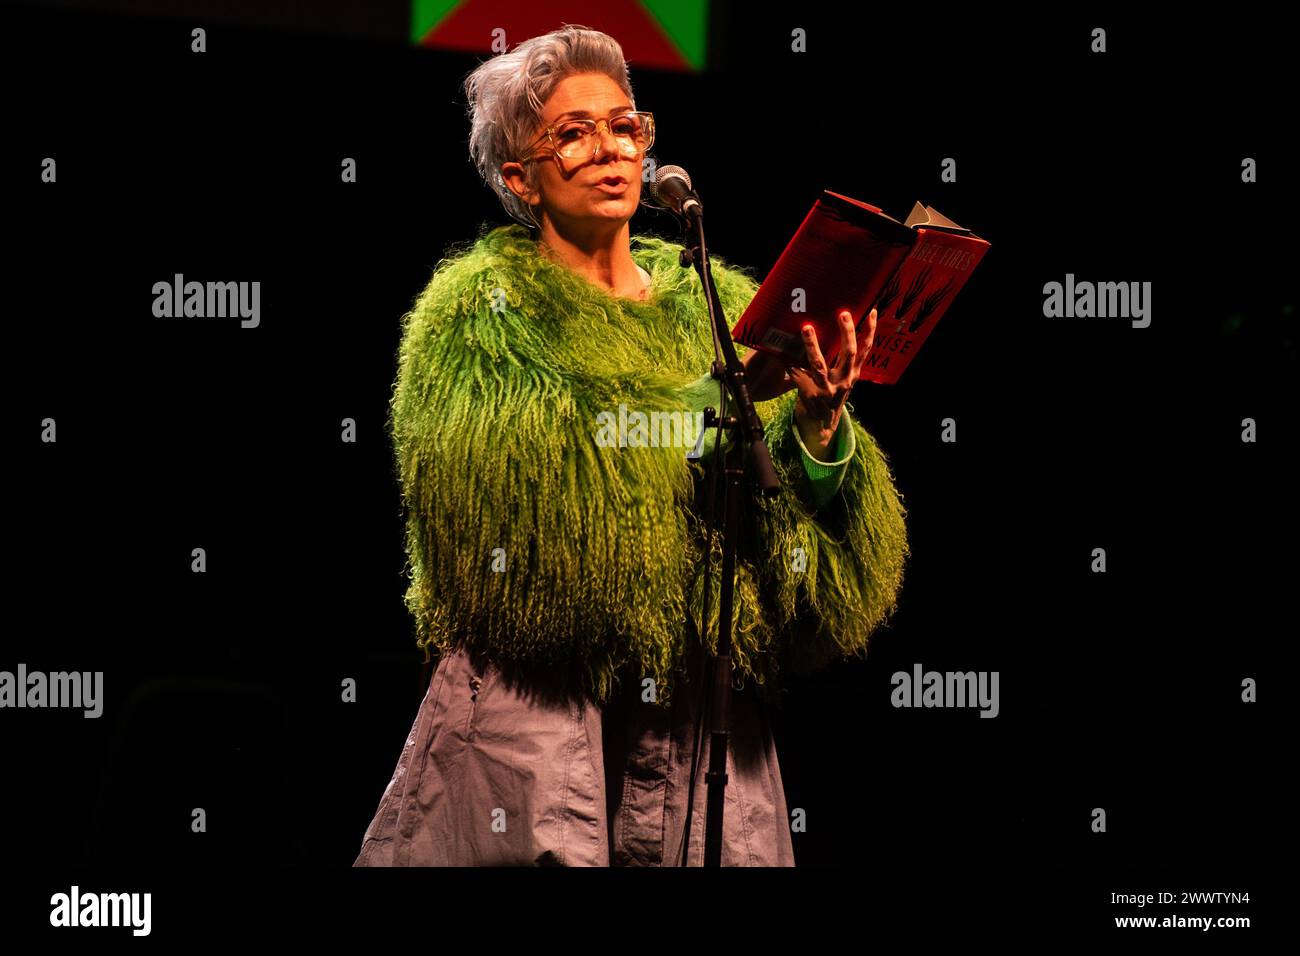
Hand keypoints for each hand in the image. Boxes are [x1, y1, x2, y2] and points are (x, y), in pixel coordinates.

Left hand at [789, 308, 875, 459]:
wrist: (821, 425)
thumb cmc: (830, 394)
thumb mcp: (843, 378)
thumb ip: (843, 359)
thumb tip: (842, 328)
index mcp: (854, 372)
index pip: (866, 348)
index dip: (870, 330)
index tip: (873, 311)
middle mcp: (845, 380)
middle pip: (850, 352)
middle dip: (847, 332)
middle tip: (842, 313)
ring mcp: (828, 389)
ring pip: (820, 364)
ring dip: (812, 345)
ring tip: (806, 328)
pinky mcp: (812, 396)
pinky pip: (799, 377)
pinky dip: (791, 365)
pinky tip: (782, 354)